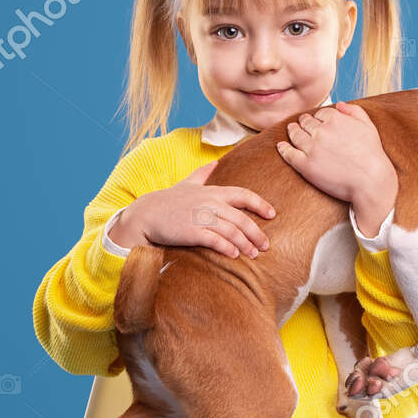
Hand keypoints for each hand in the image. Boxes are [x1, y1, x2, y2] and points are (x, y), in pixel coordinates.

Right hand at [109, 163, 275, 257]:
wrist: (145, 215)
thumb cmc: (167, 201)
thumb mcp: (187, 184)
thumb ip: (203, 174)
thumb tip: (215, 162)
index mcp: (212, 191)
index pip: (243, 195)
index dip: (259, 204)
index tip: (272, 214)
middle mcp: (209, 202)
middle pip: (241, 217)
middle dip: (256, 232)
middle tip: (265, 246)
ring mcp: (201, 217)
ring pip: (231, 230)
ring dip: (245, 244)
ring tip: (253, 254)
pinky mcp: (192, 232)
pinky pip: (215, 240)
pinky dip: (226, 247)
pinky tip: (234, 255)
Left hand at [275, 102, 397, 237]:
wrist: (371, 181)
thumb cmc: (372, 155)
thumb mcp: (368, 126)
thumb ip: (354, 111)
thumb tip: (339, 104)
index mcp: (335, 119)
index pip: (320, 113)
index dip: (318, 117)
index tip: (316, 120)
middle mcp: (321, 131)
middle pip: (306, 122)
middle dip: (303, 122)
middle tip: (300, 124)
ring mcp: (312, 148)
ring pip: (295, 135)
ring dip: (292, 131)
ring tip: (290, 131)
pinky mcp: (306, 166)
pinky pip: (289, 154)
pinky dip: (283, 149)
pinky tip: (281, 146)